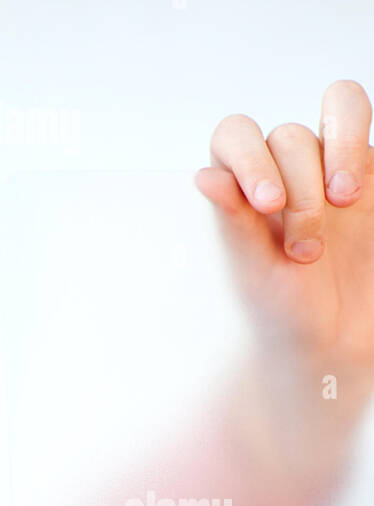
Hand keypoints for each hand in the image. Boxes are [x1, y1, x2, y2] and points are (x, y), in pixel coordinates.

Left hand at [195, 79, 373, 372]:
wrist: (337, 336)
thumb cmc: (285, 307)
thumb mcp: (254, 270)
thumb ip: (235, 221)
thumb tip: (204, 177)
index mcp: (244, 186)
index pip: (235, 135)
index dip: (249, 156)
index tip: (268, 204)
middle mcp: (286, 167)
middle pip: (289, 136)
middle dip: (300, 192)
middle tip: (305, 249)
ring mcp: (334, 163)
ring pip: (337, 114)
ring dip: (341, 154)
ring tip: (345, 202)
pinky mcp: (371, 170)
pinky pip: (373, 140)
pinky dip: (363, 152)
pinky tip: (360, 192)